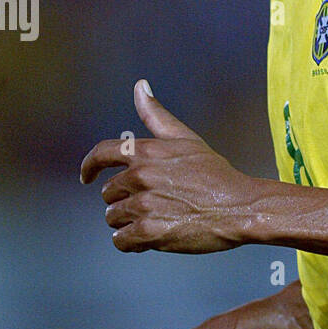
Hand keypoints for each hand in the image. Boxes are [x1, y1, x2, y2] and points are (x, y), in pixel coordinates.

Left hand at [80, 80, 259, 252]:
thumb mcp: (186, 139)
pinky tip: (148, 239)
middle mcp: (140, 177)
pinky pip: (121, 240)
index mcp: (146, 152)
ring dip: (127, 223)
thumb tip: (140, 86)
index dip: (89, 166)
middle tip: (150, 206)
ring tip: (154, 221)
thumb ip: (156, 115)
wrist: (240, 207)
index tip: (87, 177)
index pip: (101, 153)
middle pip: (109, 193)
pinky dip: (131, 242)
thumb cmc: (216, 175)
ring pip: (113, 218)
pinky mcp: (149, 232)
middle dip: (123, 201)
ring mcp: (143, 205)